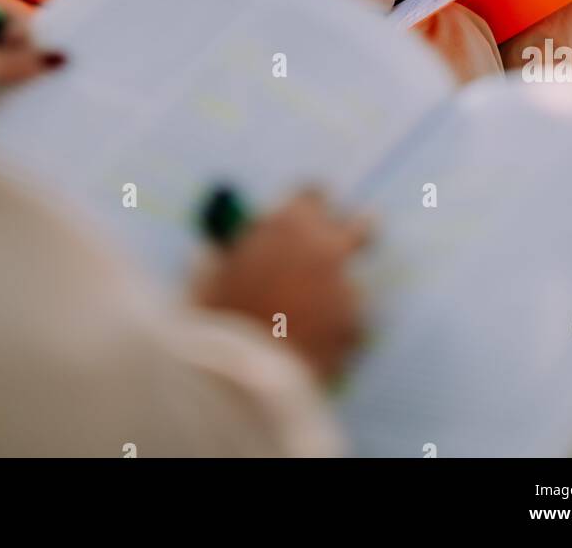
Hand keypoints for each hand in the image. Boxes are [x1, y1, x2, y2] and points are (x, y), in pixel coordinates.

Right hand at [191, 189, 373, 381]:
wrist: (241, 379)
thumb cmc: (217, 322)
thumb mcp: (208, 277)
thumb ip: (224, 256)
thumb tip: (221, 250)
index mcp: (287, 222)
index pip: (313, 193)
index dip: (308, 208)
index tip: (305, 221)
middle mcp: (325, 245)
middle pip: (363, 225)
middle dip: (357, 236)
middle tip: (341, 256)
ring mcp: (347, 285)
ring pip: (353, 285)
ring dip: (337, 299)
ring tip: (306, 329)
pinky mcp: (358, 325)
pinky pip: (352, 326)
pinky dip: (339, 337)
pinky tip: (314, 354)